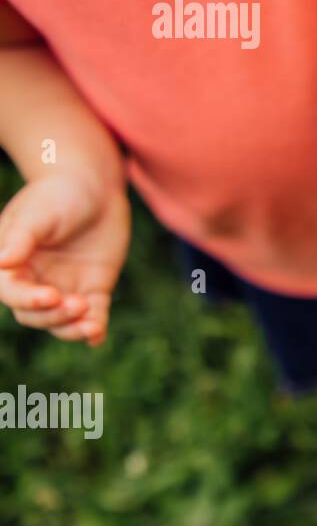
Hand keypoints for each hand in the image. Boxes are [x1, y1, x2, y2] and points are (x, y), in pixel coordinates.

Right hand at [0, 172, 129, 345]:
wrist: (95, 189)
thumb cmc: (57, 196)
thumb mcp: (38, 213)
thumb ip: (21, 238)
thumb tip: (1, 262)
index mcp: (11, 265)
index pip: (12, 292)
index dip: (28, 299)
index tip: (52, 296)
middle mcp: (34, 281)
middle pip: (34, 314)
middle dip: (54, 316)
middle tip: (78, 304)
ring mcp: (63, 288)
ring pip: (60, 322)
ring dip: (72, 328)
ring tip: (91, 325)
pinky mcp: (92, 290)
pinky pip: (92, 316)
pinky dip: (94, 329)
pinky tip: (98, 336)